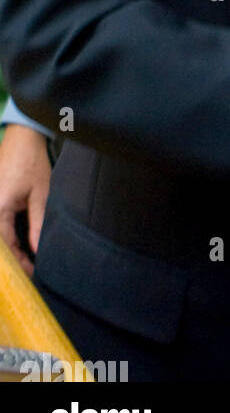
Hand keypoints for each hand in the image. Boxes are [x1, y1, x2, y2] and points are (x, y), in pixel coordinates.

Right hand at [0, 123, 51, 275]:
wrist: (22, 138)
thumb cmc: (32, 163)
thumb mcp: (41, 194)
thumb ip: (37, 223)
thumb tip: (37, 250)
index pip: (5, 246)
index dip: (18, 262)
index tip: (31, 274)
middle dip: (12, 259)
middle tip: (29, 270)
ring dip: (8, 249)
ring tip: (25, 259)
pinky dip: (5, 236)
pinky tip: (16, 243)